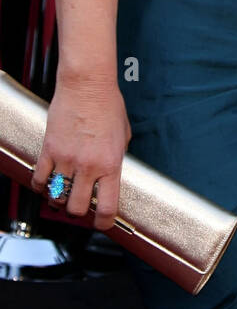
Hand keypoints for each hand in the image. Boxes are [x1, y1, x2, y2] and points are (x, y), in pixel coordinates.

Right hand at [30, 80, 130, 231]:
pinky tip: (46, 183)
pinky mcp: (49, 150)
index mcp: (111, 164)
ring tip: (62, 194)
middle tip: (79, 206)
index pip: (106, 207)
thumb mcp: (124, 134)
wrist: (87, 84)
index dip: (104, 222)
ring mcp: (66, 159)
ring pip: (56, 196)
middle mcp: (88, 165)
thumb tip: (112, 172)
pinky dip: (41, 185)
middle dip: (77, 212)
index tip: (102, 224)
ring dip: (58, 199)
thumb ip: (118, 157)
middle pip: (76, 208)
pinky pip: (39, 179)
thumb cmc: (108, 104)